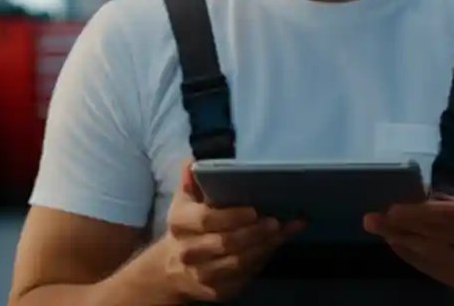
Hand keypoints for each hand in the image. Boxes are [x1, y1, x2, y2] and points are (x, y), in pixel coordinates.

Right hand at [155, 159, 304, 302]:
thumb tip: (192, 161)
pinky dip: (262, 262)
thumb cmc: (187, 226)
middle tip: (275, 221)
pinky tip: (275, 247)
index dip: (232, 216)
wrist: (173, 269)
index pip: (206, 220)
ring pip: (238, 263)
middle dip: (254, 233)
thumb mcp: (185, 201)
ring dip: (263, 247)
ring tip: (281, 232)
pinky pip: (243, 277)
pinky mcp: (216, 291)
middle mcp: (187, 251)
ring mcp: (201, 274)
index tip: (254, 210)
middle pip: (226, 243)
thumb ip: (190, 180)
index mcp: (179, 223)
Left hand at [364, 196, 453, 305]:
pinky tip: (398, 247)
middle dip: (401, 226)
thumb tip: (420, 194)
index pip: (448, 214)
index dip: (417, 213)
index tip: (392, 209)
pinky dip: (413, 258)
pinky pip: (434, 271)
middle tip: (373, 220)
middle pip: (435, 233)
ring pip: (431, 253)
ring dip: (402, 242)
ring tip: (382, 231)